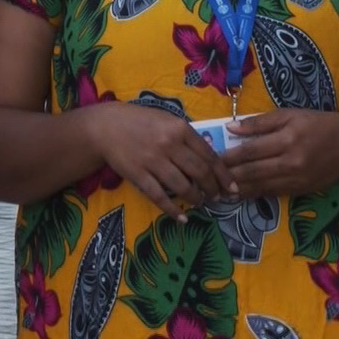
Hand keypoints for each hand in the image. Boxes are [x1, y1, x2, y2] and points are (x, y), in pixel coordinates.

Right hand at [82, 103, 236, 219]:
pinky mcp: (138, 175)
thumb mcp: (168, 120)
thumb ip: (187, 136)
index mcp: (180, 129)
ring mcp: (153, 160)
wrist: (106, 127)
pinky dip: (173, 210)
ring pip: (183, 186)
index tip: (232, 187)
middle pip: (200, 173)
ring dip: (195, 199)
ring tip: (200, 203)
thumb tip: (209, 156)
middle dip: (212, 189)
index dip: (223, 174)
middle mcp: (169, 144)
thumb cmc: (140, 122)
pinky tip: (182, 218)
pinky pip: (160, 196)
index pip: (209, 155)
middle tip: (217, 197)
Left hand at [221, 109, 338, 197]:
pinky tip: (238, 194)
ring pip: (259, 186)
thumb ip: (260, 122)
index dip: (228, 157)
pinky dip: (253, 194)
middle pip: (251, 171)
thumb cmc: (319, 124)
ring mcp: (295, 179)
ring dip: (236, 189)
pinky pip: (271, 193)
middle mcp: (291, 162)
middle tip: (206, 178)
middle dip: (227, 176)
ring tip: (216, 190)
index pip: (249, 151)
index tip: (210, 158)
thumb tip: (231, 128)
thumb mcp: (291, 114)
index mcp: (287, 138)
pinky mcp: (299, 190)